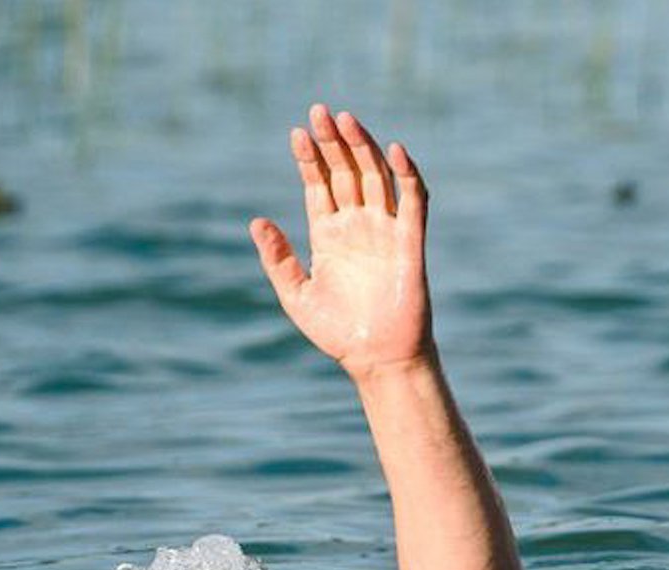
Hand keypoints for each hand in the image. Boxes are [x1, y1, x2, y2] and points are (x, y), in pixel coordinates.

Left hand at [250, 104, 432, 382]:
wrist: (376, 359)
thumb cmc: (337, 332)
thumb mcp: (296, 294)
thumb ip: (278, 258)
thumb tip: (255, 221)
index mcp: (328, 235)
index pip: (319, 185)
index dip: (309, 158)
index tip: (296, 132)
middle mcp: (357, 226)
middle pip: (345, 171)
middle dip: (333, 142)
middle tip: (319, 111)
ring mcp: (384, 231)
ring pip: (376, 177)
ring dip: (363, 147)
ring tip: (345, 119)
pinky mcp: (410, 242)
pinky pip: (413, 201)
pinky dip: (407, 174)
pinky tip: (394, 150)